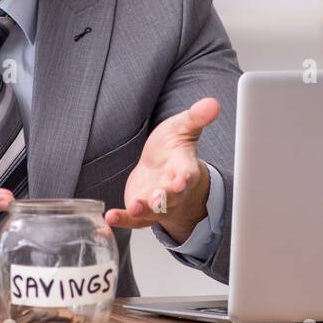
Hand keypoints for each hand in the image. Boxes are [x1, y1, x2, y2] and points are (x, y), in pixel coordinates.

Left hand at [103, 97, 219, 242]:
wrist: (160, 166)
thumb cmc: (173, 147)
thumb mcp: (183, 127)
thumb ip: (196, 117)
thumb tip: (213, 103)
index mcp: (184, 169)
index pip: (188, 174)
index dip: (186, 177)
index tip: (183, 180)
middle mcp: (172, 191)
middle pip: (171, 197)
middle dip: (165, 198)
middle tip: (159, 198)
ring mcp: (157, 204)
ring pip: (152, 212)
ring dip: (143, 210)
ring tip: (134, 207)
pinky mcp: (140, 211)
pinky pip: (132, 219)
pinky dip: (122, 220)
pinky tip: (110, 217)